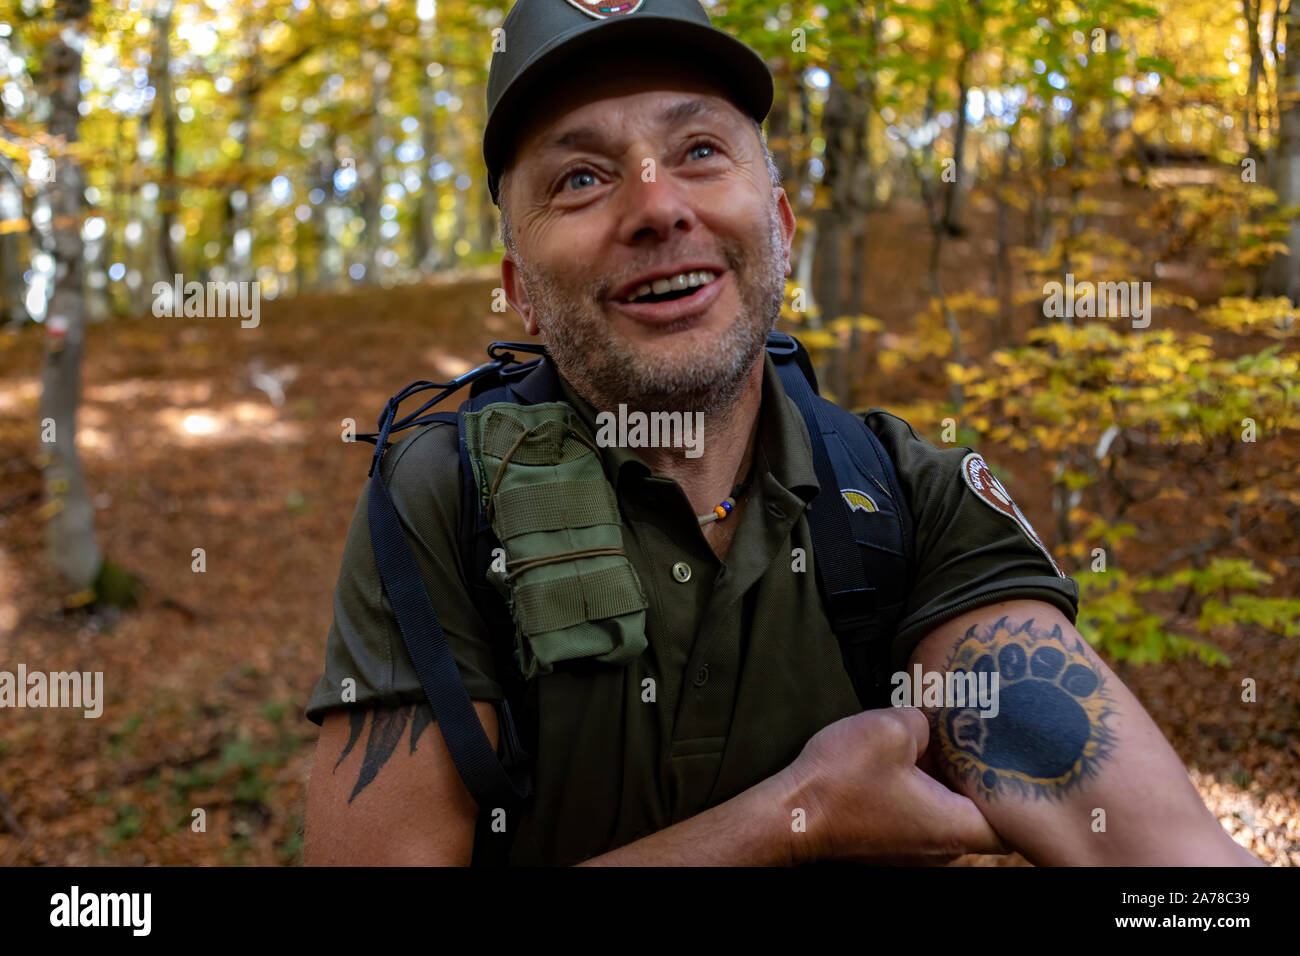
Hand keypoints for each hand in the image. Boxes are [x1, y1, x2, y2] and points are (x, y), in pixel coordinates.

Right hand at [780, 707, 1004, 864]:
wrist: (790, 815)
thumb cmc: (840, 780)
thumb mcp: (892, 726)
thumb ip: (926, 719)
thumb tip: (928, 723)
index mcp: (955, 827)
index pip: (1015, 820)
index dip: (1019, 783)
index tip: (1013, 750)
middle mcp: (943, 849)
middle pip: (983, 812)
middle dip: (980, 773)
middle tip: (977, 734)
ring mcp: (916, 850)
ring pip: (950, 811)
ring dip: (946, 779)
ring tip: (939, 740)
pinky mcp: (892, 844)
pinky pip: (923, 815)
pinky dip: (923, 790)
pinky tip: (908, 758)